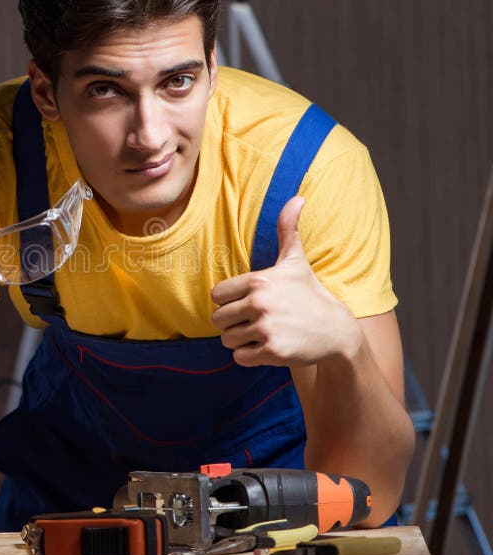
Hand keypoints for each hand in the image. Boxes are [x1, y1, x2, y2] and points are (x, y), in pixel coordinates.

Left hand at [211, 196, 361, 367]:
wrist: (337, 332)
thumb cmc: (310, 294)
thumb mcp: (296, 261)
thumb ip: (288, 230)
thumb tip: (297, 197)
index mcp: (259, 281)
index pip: (217, 295)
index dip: (228, 301)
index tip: (247, 303)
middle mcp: (260, 303)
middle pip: (218, 319)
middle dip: (232, 323)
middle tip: (254, 321)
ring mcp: (266, 328)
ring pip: (227, 339)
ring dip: (240, 340)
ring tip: (262, 333)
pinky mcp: (271, 352)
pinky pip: (240, 357)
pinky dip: (249, 356)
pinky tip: (268, 347)